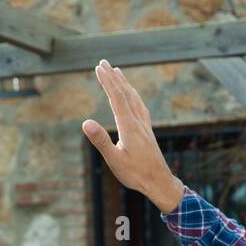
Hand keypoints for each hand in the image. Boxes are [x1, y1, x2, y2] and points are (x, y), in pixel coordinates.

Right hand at [83, 59, 185, 212]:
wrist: (160, 182)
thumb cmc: (136, 174)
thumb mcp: (114, 160)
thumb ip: (101, 141)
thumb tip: (85, 123)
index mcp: (129, 126)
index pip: (116, 98)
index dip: (107, 81)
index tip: (98, 68)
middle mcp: (138, 122)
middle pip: (125, 93)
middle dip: (113, 77)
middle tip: (103, 62)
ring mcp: (145, 126)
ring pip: (134, 98)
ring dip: (125, 83)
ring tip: (118, 72)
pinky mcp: (148, 131)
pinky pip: (141, 107)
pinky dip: (134, 96)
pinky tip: (133, 96)